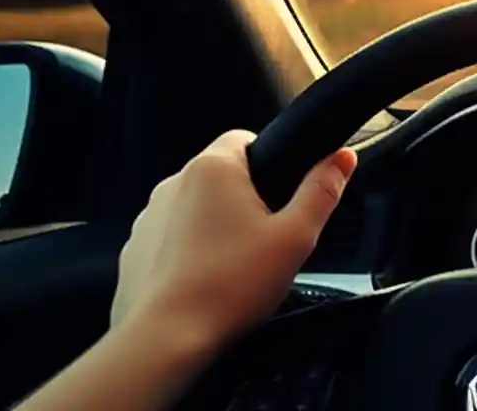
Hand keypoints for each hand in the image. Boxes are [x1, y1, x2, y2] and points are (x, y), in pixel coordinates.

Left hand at [111, 130, 356, 352]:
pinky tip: (206, 280)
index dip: (271, 162)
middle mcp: (173, 183)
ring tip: (236, 265)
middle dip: (246, 199)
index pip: (245, 138)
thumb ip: (322, 191)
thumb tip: (342, 157)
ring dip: (215, 224)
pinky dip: (189, 251)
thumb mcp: (296, 237)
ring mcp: (148, 217)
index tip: (283, 196)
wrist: (167, 338)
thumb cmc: (232, 286)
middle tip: (268, 238)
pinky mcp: (134, 249)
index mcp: (214, 169)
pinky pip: (171, 238)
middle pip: (222, 175)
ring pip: (195, 207)